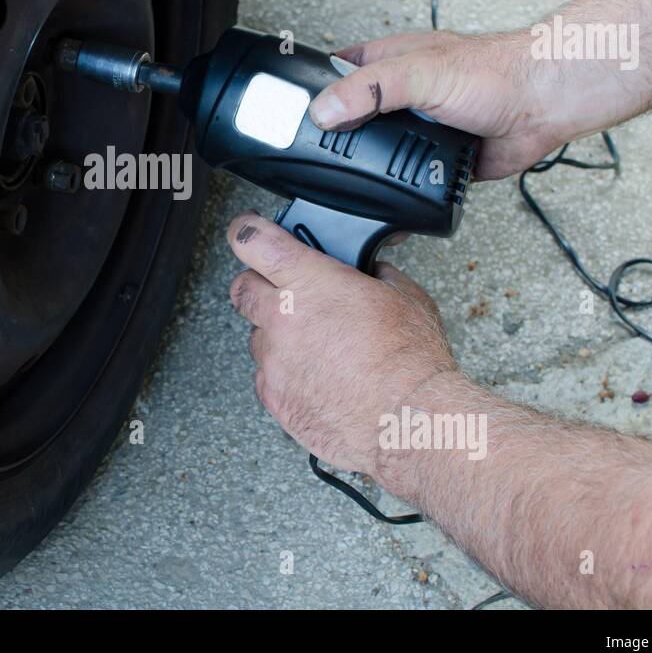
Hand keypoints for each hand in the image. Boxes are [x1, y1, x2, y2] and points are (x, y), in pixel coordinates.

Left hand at [226, 212, 460, 476]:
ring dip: (278, 337)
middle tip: (283, 293)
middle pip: (242, 288)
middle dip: (258, 286)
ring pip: (258, 337)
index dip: (245, 231)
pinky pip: (267, 377)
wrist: (407, 421)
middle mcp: (282, 318)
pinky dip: (285, 375)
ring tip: (318, 349)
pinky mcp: (274, 397)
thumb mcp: (405, 295)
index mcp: (310, 282)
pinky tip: (317, 378)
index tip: (245, 232)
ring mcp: (274, 360)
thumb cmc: (409, 362)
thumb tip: (372, 272)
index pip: (253, 240)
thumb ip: (376, 275)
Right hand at [307, 30, 560, 179]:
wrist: (545, 104)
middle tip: (307, 161)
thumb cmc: (496, 72)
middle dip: (331, 139)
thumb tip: (326, 110)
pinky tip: (384, 202)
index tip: (284, 115)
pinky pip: (406, 180)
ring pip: (376, 153)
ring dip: (364, 169)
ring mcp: (415, 129)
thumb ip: (371, 88)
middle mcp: (398, 95)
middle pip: (349, 119)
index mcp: (386, 63)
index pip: (332, 74)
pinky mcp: (435, 160)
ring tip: (338, 188)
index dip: (308, 92)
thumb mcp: (421, 71)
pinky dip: (396, 193)